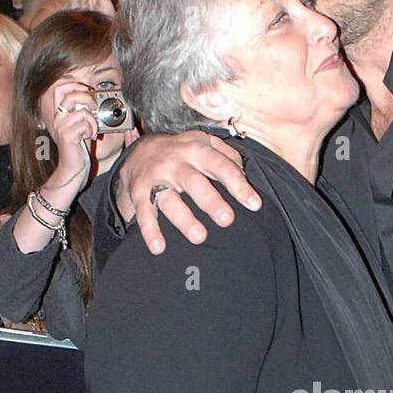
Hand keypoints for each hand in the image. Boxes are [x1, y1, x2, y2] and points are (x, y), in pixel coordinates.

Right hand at [48, 82, 97, 190]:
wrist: (72, 168)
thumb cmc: (78, 148)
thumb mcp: (80, 127)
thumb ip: (83, 112)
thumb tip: (93, 98)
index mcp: (60, 113)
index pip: (60, 88)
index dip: (75, 85)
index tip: (88, 93)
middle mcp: (58, 118)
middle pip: (71, 95)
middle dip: (88, 99)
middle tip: (95, 109)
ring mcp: (61, 126)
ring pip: (82, 112)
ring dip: (93, 121)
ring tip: (92, 131)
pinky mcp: (67, 136)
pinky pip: (84, 124)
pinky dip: (91, 130)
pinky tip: (90, 138)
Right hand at [117, 131, 262, 252]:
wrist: (139, 152)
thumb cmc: (182, 153)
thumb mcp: (204, 144)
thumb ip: (228, 156)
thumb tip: (245, 176)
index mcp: (197, 150)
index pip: (221, 166)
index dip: (238, 185)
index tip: (254, 204)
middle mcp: (176, 163)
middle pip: (195, 182)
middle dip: (211, 201)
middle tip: (227, 220)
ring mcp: (157, 178)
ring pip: (170, 200)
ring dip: (184, 219)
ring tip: (199, 237)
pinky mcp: (140, 194)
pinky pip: (144, 214)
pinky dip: (150, 231)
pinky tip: (158, 248)